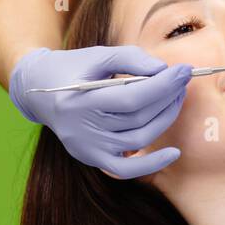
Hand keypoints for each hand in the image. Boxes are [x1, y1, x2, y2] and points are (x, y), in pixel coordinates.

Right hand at [9, 45, 192, 178]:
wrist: (40, 92)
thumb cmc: (73, 68)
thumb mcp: (98, 55)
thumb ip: (131, 58)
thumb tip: (163, 71)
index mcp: (78, 101)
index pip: (132, 98)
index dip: (163, 85)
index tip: (185, 70)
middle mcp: (81, 130)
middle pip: (139, 118)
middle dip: (168, 96)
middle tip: (183, 79)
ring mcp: (87, 149)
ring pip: (139, 138)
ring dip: (166, 117)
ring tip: (177, 96)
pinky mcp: (92, 159)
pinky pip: (126, 169)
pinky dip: (152, 164)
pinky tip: (175, 153)